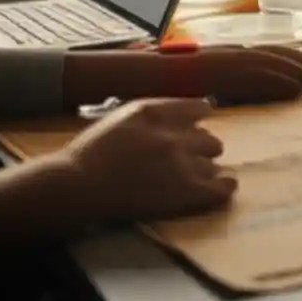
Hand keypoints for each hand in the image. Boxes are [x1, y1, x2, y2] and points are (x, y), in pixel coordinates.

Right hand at [59, 98, 233, 221]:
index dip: (197, 121)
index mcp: (159, 112)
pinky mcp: (188, 192)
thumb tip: (189, 113)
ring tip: (187, 179)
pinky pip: (224, 187)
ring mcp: (184, 163)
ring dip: (203, 170)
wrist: (78, 186)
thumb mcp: (124, 117)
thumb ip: (156, 113)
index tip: (192, 130)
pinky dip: (223, 187)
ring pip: (214, 163)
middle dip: (199, 149)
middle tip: (183, 161)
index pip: (200, 108)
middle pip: (210, 139)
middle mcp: (176, 134)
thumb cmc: (92, 153)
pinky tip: (218, 188)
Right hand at [63, 45, 301, 109]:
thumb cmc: (143, 83)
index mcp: (211, 56)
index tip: (299, 67)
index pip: (253, 54)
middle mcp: (219, 54)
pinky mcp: (218, 74)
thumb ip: (196, 89)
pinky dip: (278, 80)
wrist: (122, 77)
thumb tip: (209, 102)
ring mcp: (219, 62)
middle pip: (266, 54)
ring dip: (293, 70)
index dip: (278, 59)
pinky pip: (255, 77)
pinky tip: (297, 87)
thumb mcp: (177, 85)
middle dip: (294, 61)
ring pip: (265, 63)